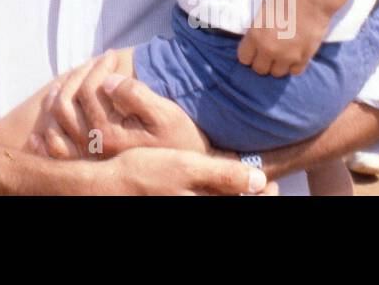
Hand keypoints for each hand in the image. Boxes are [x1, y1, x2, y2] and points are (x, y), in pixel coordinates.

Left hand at [32, 52, 207, 160]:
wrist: (181, 169)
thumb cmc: (177, 138)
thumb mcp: (165, 114)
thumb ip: (135, 95)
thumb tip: (107, 80)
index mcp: (108, 134)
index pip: (88, 91)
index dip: (98, 67)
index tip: (112, 55)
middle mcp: (92, 146)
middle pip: (67, 103)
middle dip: (79, 75)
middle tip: (96, 61)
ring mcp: (88, 155)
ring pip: (58, 120)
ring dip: (60, 94)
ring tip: (72, 77)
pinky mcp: (88, 161)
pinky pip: (57, 150)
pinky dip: (48, 136)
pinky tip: (45, 121)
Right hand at [92, 147, 273, 195]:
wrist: (108, 186)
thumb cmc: (144, 173)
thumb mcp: (185, 166)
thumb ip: (222, 174)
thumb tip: (259, 180)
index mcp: (204, 206)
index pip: (248, 206)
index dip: (266, 196)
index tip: (271, 183)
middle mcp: (197, 212)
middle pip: (235, 207)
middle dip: (253, 197)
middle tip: (263, 185)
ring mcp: (184, 211)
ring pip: (220, 206)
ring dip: (234, 198)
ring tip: (240, 186)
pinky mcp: (176, 208)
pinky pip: (204, 204)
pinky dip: (216, 198)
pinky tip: (213, 189)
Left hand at [237, 0, 332, 77]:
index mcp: (255, 34)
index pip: (244, 58)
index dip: (247, 54)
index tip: (252, 48)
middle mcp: (269, 49)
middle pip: (259, 69)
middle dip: (261, 62)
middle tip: (266, 53)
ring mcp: (288, 56)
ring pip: (277, 73)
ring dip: (277, 66)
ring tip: (280, 57)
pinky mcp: (304, 57)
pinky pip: (295, 71)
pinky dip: (293, 66)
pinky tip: (293, 57)